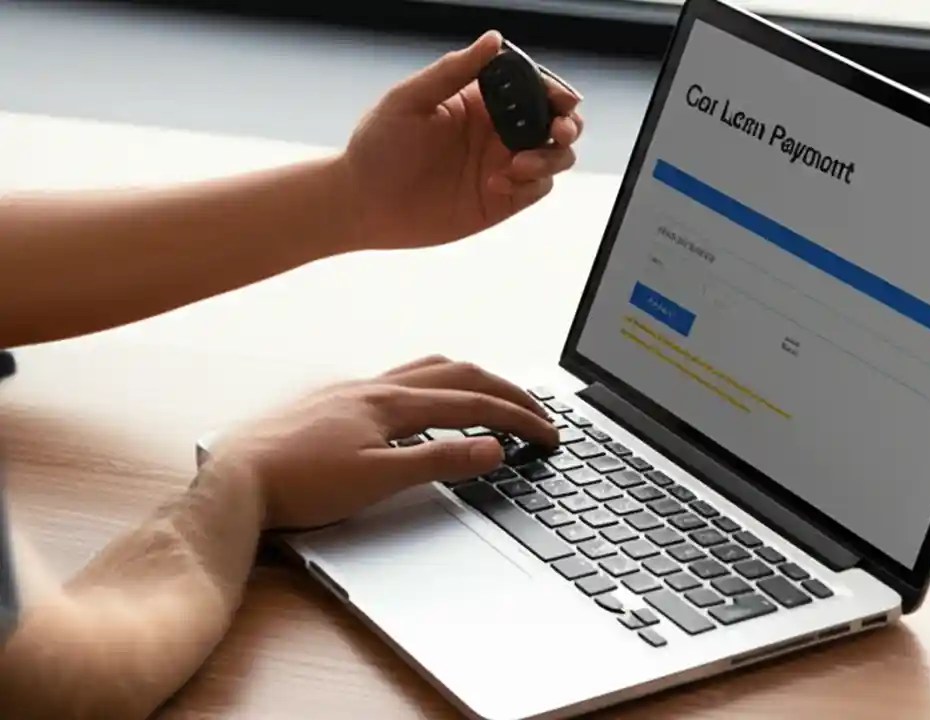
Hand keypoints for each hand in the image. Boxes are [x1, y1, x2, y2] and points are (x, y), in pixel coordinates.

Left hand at [206, 356, 557, 529]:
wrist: (232, 481)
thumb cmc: (298, 484)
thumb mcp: (378, 481)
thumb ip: (440, 462)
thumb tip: (493, 449)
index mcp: (393, 404)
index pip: (474, 405)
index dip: (519, 418)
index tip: (549, 435)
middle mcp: (378, 386)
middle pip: (460, 375)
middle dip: (506, 390)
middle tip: (537, 411)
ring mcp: (355, 388)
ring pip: (430, 368)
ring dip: (472, 378)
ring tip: (494, 395)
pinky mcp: (337, 399)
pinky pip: (403, 376)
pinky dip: (436, 382)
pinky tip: (428, 402)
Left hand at [341, 30, 583, 250]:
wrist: (363, 204)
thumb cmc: (378, 147)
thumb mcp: (410, 99)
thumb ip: (454, 70)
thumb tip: (493, 40)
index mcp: (479, 101)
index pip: (531, 88)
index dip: (554, 90)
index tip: (562, 99)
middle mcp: (496, 132)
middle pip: (554, 122)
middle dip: (568, 124)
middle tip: (559, 131)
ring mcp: (502, 166)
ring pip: (555, 156)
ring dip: (551, 157)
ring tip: (518, 166)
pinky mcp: (502, 199)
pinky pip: (537, 188)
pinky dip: (531, 184)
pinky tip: (498, 184)